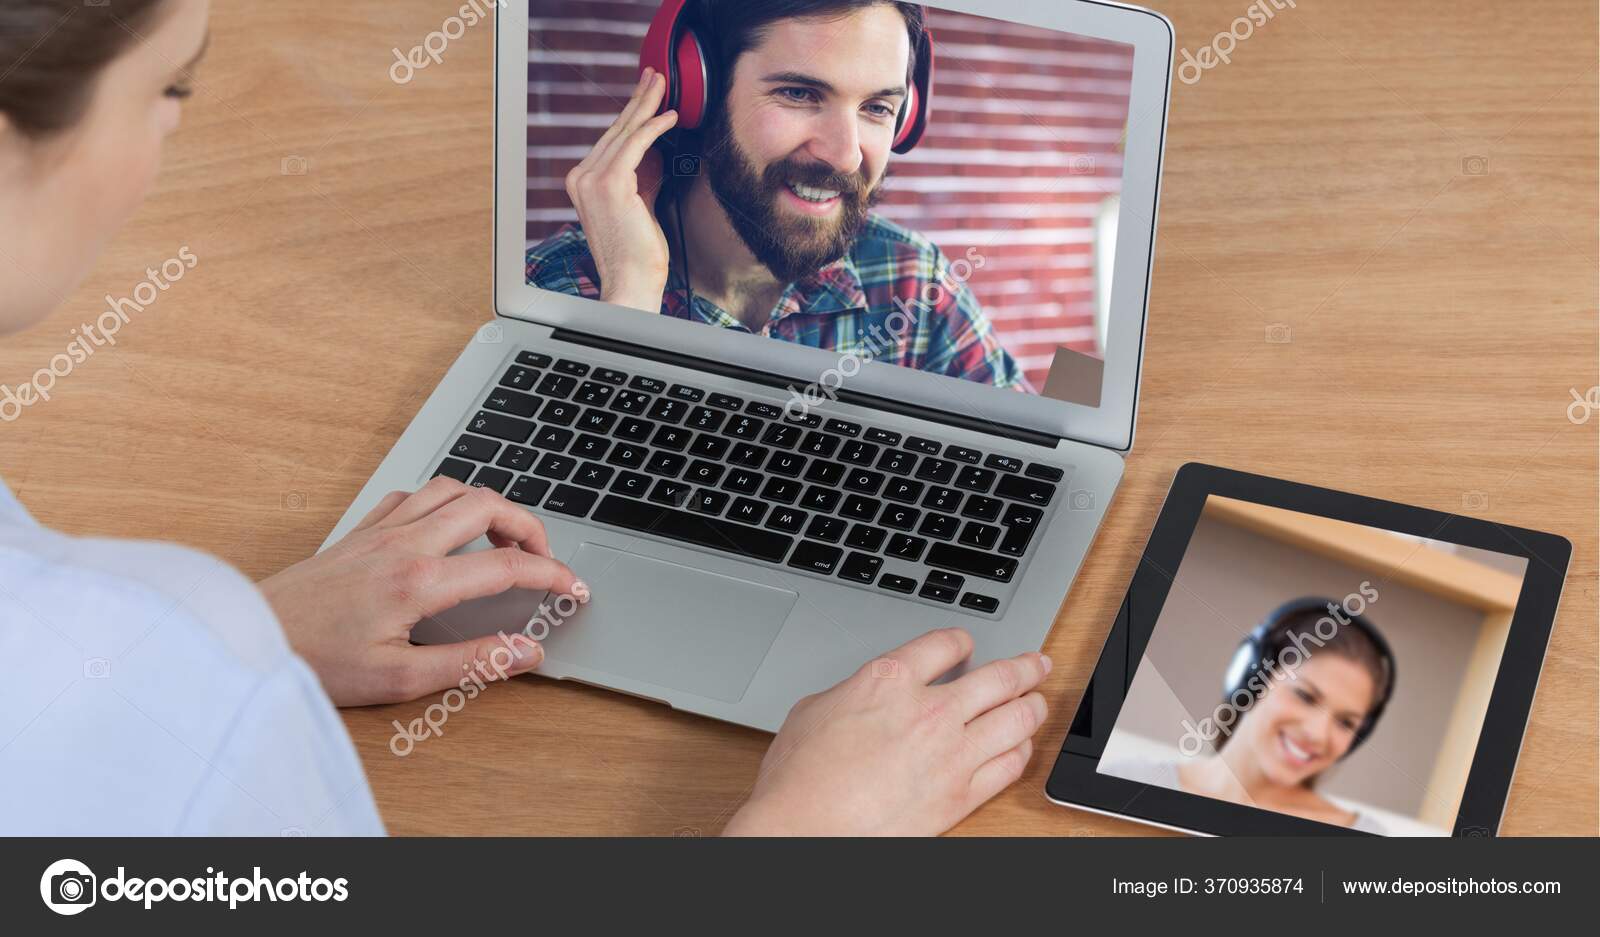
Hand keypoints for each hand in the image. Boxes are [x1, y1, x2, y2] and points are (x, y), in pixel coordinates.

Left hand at [260, 477, 583, 705]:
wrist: (248, 640)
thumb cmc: (314, 663)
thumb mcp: (399, 679)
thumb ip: (471, 663)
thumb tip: (526, 652)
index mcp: (418, 582)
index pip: (507, 565)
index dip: (552, 575)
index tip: (573, 589)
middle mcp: (403, 544)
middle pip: (488, 504)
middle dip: (530, 525)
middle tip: (544, 558)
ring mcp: (380, 531)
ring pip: (453, 488)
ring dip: (490, 506)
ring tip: (504, 538)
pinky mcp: (359, 531)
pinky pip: (415, 495)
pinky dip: (446, 501)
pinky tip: (448, 528)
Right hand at [565, 67, 678, 312]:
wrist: (631, 282)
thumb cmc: (638, 252)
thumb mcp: (639, 204)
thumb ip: (642, 176)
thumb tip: (655, 150)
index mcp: (583, 182)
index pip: (611, 140)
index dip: (630, 114)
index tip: (646, 94)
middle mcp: (582, 177)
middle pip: (615, 130)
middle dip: (638, 100)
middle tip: (654, 76)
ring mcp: (592, 179)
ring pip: (625, 132)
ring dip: (647, 105)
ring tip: (664, 86)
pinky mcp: (611, 183)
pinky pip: (636, 145)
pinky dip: (654, 127)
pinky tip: (670, 116)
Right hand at [723, 629, 1050, 835]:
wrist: (803, 828)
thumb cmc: (799, 777)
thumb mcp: (815, 708)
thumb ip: (855, 691)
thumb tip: (867, 693)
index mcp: (889, 681)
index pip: (944, 644)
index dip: (962, 641)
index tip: (967, 644)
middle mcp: (929, 711)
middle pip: (998, 677)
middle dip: (1025, 666)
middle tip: (1037, 662)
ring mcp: (950, 754)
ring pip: (1016, 719)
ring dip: (1034, 705)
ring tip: (1039, 700)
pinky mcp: (960, 796)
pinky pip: (1009, 766)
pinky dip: (1022, 751)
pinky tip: (1021, 746)